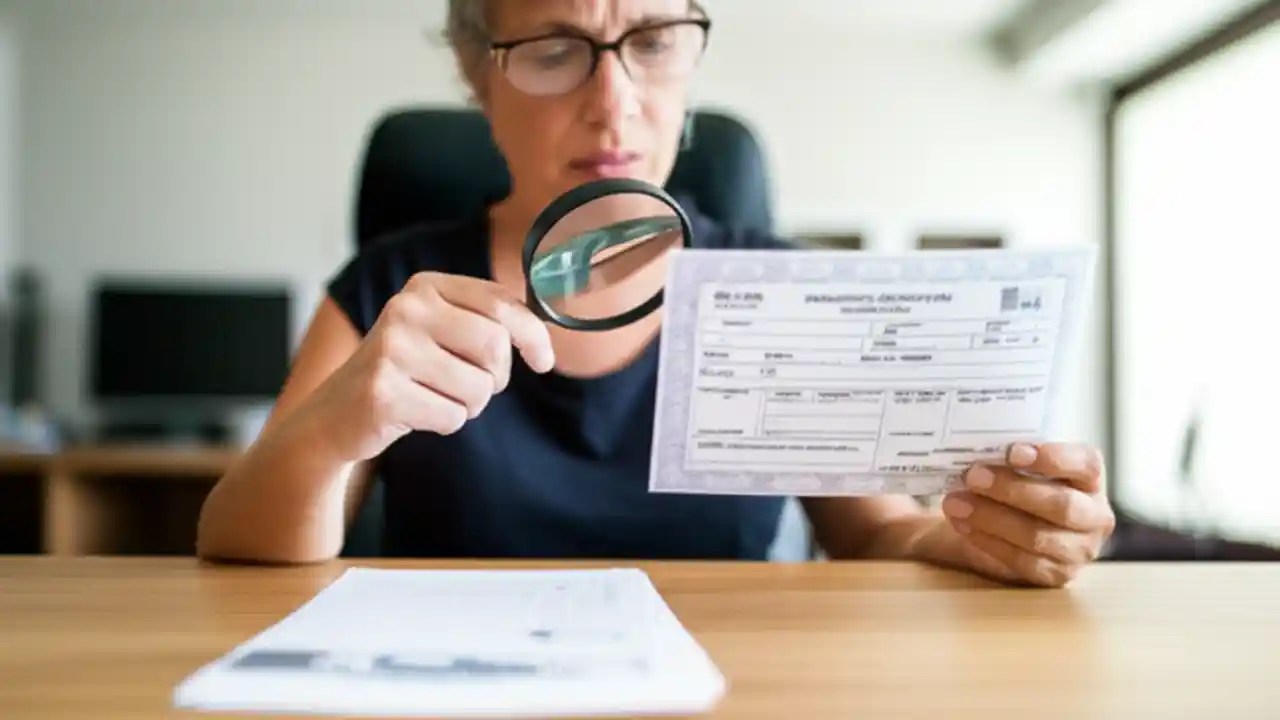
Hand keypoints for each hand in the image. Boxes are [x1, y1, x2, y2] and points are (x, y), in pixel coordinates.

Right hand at [304, 272, 554, 462]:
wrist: (334, 414)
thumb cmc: (402, 372)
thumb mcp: (438, 331)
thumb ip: (483, 322)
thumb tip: (542, 336)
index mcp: (425, 287)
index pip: (501, 303)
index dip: (533, 335)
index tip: (543, 360)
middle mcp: (406, 309)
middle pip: (495, 347)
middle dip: (495, 378)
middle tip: (471, 386)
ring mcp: (392, 349)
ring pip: (478, 388)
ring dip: (469, 405)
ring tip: (435, 397)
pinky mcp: (383, 392)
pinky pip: (452, 416)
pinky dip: (445, 423)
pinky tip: (415, 413)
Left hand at [941, 443, 1115, 587]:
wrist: (1008, 525)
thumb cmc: (1017, 483)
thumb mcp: (1021, 464)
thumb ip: (1011, 456)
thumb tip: (978, 447)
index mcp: (1090, 478)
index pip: (1086, 464)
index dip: (1053, 458)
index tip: (1013, 452)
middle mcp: (1095, 515)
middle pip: (1061, 505)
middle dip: (1012, 490)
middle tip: (973, 476)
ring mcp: (1080, 549)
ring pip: (1038, 536)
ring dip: (992, 518)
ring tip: (956, 502)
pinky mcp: (1057, 574)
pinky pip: (1022, 561)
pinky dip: (988, 541)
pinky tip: (963, 525)